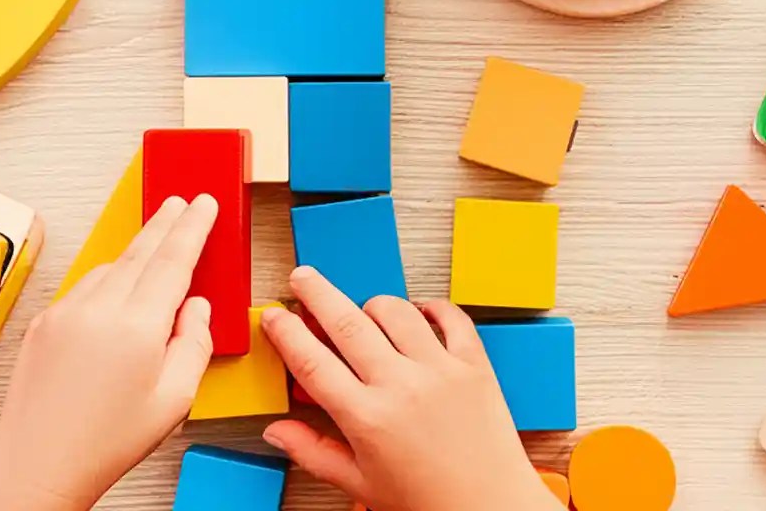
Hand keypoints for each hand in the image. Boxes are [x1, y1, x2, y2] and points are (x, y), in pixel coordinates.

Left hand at [0, 195, 219, 510]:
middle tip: (182, 203)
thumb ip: (195, 345)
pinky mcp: (43, 323)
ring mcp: (65, 314)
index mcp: (137, 329)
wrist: (37, 466)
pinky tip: (120, 291)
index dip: (193, 228)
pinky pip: (85, 287)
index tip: (203, 206)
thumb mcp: (174, 400)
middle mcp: (98, 311)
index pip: (173, 260)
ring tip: (157, 244)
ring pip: (111, 267)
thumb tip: (197, 309)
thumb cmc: (105, 444)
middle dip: (166, 223)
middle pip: (141, 251)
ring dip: (137, 252)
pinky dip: (108, 280)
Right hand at [260, 267, 564, 510]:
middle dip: (318, 294)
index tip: (274, 315)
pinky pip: (450, 316)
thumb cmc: (428, 502)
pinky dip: (430, 307)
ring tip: (361, 311)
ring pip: (395, 311)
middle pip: (347, 323)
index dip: (286, 332)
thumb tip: (276, 430)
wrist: (491, 508)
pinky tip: (417, 312)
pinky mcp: (474, 364)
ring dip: (371, 304)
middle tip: (302, 278)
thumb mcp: (360, 482)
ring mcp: (440, 370)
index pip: (312, 362)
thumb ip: (314, 451)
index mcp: (367, 419)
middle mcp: (401, 386)